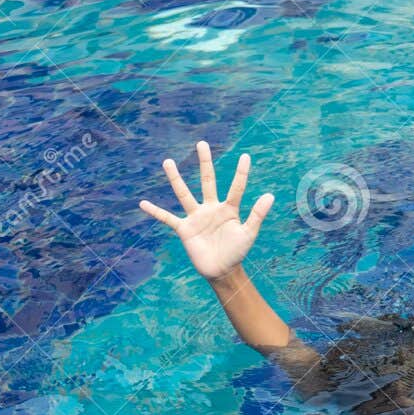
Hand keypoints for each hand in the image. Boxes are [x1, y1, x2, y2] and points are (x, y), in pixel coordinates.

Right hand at [139, 141, 273, 281]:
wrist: (222, 271)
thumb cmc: (237, 252)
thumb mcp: (249, 233)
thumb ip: (257, 214)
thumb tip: (270, 194)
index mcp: (228, 209)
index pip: (236, 187)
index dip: (242, 173)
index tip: (245, 156)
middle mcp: (211, 208)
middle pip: (207, 180)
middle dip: (205, 162)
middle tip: (202, 144)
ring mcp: (196, 217)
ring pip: (184, 193)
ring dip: (176, 178)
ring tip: (168, 161)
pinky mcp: (185, 229)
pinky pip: (168, 218)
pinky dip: (156, 212)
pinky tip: (143, 203)